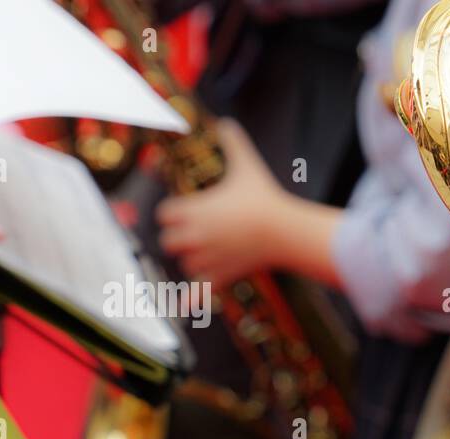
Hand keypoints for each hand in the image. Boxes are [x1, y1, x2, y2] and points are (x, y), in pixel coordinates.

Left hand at [156, 118, 291, 283]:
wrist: (285, 231)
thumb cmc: (264, 198)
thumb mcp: (246, 165)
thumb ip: (232, 142)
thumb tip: (226, 120)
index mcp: (193, 210)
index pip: (165, 215)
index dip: (174, 213)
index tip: (188, 211)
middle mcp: (194, 236)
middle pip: (168, 241)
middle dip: (178, 237)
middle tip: (196, 233)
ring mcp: (207, 258)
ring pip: (185, 263)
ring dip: (193, 259)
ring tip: (212, 252)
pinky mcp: (221, 275)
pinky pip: (200, 290)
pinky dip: (193, 298)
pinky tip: (184, 306)